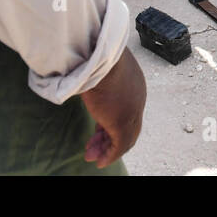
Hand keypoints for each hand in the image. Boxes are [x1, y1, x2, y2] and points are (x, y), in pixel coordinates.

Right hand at [80, 49, 146, 167]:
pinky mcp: (122, 122)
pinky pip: (119, 145)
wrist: (97, 56)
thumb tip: (78, 74)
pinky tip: (100, 161)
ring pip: (124, 137)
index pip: (126, 107)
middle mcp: (137, 97)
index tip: (97, 131)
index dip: (110, 121)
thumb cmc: (93, 55)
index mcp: (134, 82)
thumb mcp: (97, 66)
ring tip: (93, 157)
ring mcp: (132, 110)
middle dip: (108, 138)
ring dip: (107, 149)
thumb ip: (93, 74)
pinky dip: (110, 155)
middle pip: (127, 124)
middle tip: (93, 148)